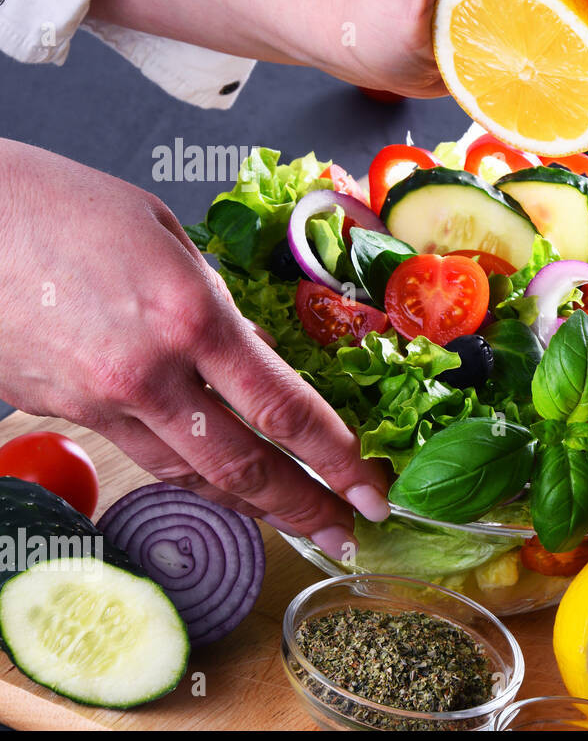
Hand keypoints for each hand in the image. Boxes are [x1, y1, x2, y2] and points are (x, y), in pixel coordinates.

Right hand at [0, 141, 390, 557]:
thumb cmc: (61, 204)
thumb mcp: (167, 236)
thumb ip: (215, 303)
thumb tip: (249, 351)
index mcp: (191, 317)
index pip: (284, 409)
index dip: (337, 459)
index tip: (372, 489)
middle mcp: (150, 374)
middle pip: (244, 467)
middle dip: (305, 508)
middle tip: (347, 535)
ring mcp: (102, 401)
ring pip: (193, 475)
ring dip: (251, 502)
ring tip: (295, 516)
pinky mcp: (66, 411)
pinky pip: (144, 456)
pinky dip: (192, 475)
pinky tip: (220, 481)